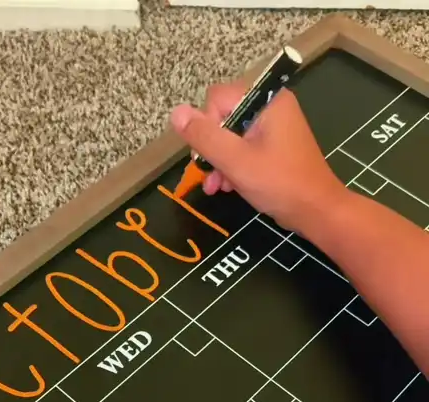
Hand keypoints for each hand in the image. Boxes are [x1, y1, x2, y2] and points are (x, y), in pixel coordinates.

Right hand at [170, 82, 347, 232]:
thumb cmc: (279, 183)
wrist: (316, 211)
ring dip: (220, 162)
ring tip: (217, 187)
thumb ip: (204, 137)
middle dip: (212, 149)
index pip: (218, 98)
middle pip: (223, 118)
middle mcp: (271, 106)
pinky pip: (245, 148)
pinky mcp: (276, 146)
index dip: (207, 127)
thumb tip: (176, 113)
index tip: (211, 155)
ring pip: (231, 136)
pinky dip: (234, 166)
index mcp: (266, 100)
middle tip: (211, 176)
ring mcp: (275, 127)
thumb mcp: (236, 161)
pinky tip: (229, 187)